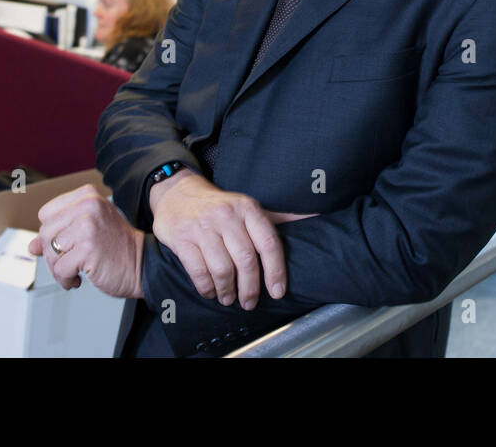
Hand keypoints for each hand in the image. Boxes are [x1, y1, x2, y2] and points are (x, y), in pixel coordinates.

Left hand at [29, 184, 144, 297]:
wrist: (143, 264)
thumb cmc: (116, 248)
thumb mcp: (87, 231)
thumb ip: (59, 234)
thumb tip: (32, 246)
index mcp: (87, 196)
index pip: (46, 213)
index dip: (51, 234)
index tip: (64, 245)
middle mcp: (87, 205)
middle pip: (45, 232)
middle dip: (52, 254)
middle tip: (68, 263)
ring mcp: (88, 226)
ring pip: (49, 250)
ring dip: (58, 268)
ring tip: (74, 272)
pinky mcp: (88, 248)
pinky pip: (59, 268)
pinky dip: (66, 279)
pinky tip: (79, 279)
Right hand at [149, 170, 314, 309]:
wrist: (178, 193)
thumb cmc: (220, 206)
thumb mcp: (249, 207)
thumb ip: (280, 216)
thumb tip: (316, 217)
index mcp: (247, 208)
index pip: (268, 243)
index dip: (276, 271)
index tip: (278, 292)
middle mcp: (226, 216)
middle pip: (246, 260)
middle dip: (250, 288)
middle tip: (250, 302)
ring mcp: (202, 227)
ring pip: (222, 269)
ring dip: (228, 291)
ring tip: (230, 299)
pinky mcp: (181, 238)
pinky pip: (198, 271)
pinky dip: (207, 288)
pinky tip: (211, 292)